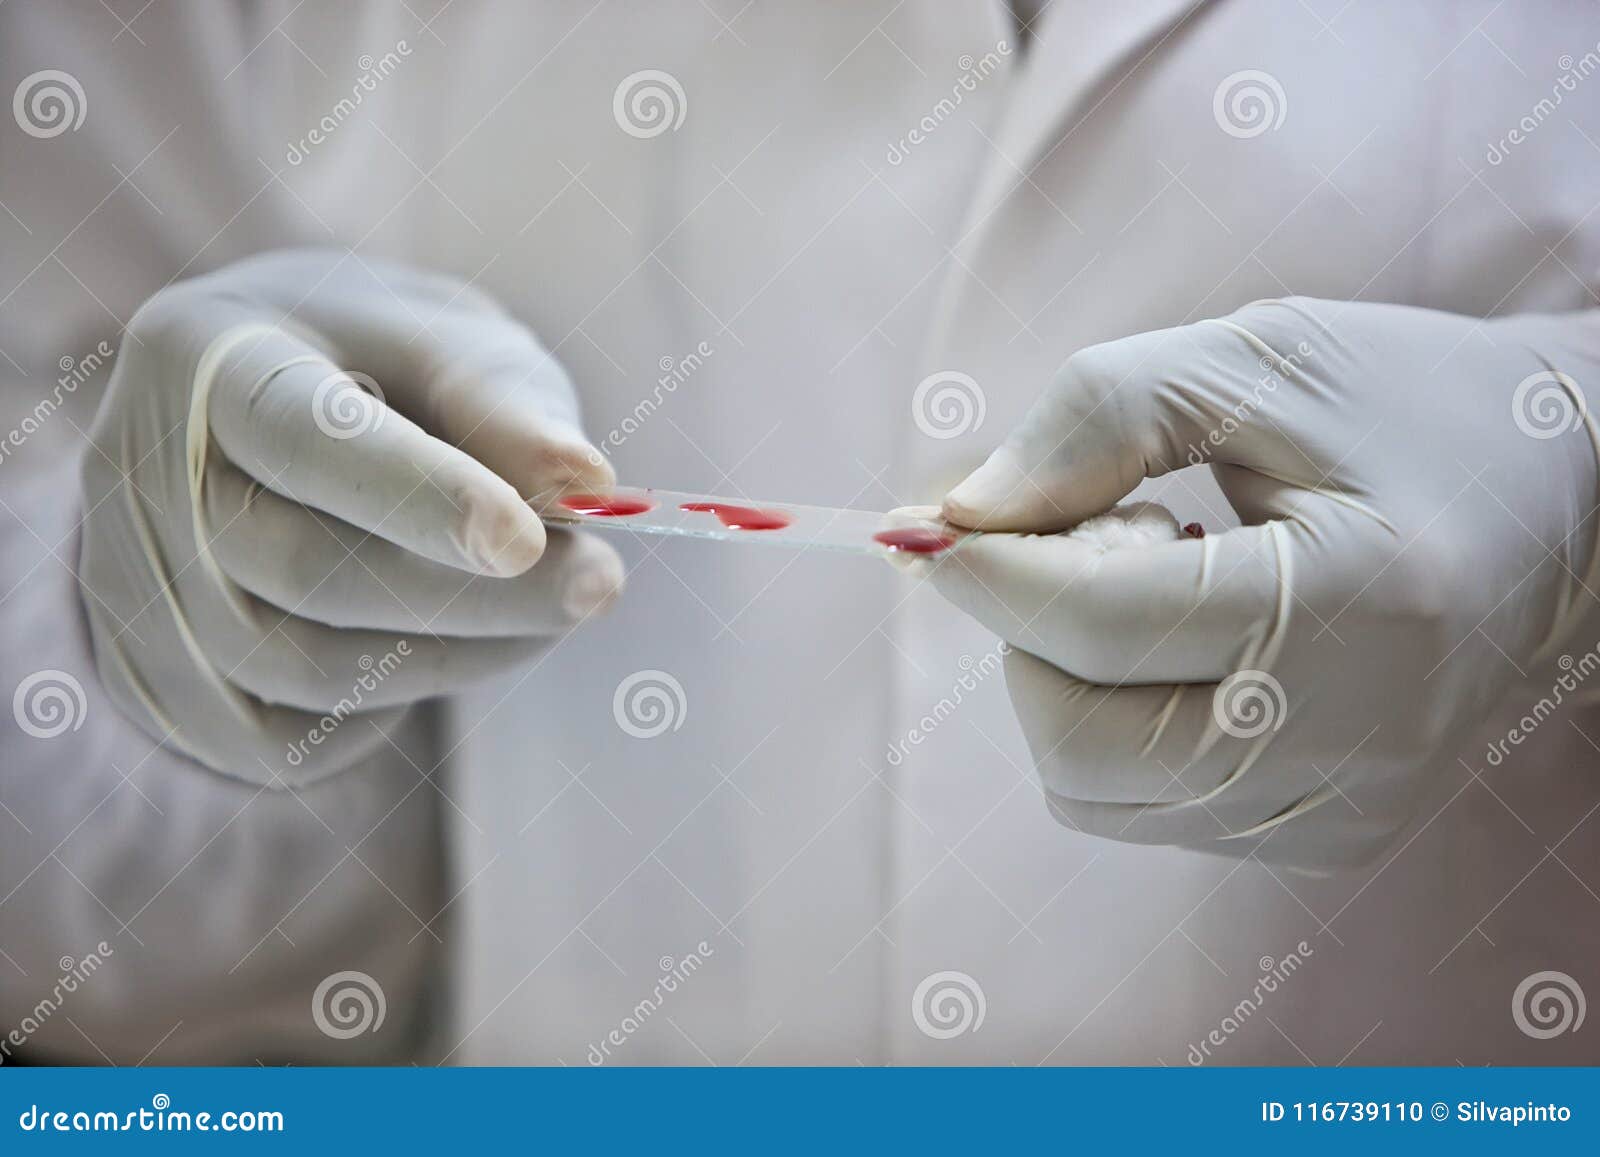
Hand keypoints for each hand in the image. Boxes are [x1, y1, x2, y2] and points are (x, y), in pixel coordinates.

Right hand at [79, 249, 621, 784]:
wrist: (277, 416)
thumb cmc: (386, 369)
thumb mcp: (453, 348)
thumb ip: (508, 407)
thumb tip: (584, 483)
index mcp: (210, 352)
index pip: (302, 435)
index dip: (416, 494)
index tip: (528, 538)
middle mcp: (138, 468)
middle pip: (304, 570)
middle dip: (474, 594)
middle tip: (600, 581)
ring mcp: (128, 584)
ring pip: (303, 668)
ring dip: (455, 655)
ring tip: (545, 609)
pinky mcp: (158, 679)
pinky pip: (288, 737)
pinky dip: (389, 706)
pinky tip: (444, 644)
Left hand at [926, 297, 1599, 868]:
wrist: (1572, 497)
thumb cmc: (1413, 406)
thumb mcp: (1260, 361)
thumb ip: (1100, 418)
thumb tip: (958, 517)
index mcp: (1353, 605)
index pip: (1099, 625)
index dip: (988, 570)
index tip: (928, 523)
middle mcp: (1352, 739)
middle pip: (1078, 740)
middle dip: (1028, 631)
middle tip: (1102, 530)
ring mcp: (1342, 807)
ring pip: (1093, 788)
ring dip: (1070, 677)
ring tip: (1162, 575)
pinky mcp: (1327, 834)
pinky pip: (1146, 806)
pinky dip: (1118, 721)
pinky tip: (1191, 638)